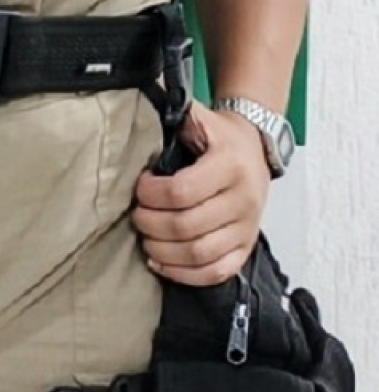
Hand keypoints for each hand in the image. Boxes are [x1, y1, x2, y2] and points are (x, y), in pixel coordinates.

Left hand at [131, 102, 271, 285]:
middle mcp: (244, 198)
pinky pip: (217, 272)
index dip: (150, 194)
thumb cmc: (219, 137)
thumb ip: (172, 116)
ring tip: (146, 238)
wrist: (255, 147)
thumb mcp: (198, 118)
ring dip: (162, 251)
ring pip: (199, 254)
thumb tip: (136, 116)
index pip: (181, 191)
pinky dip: (185, 274)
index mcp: (230, 165)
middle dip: (150, 224)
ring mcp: (248, 226)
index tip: (140, 187)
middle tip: (137, 215)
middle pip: (185, 226)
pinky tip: (162, 262)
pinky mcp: (246, 246)